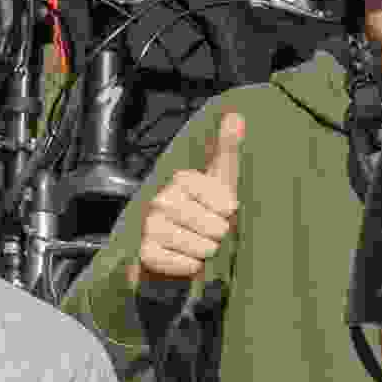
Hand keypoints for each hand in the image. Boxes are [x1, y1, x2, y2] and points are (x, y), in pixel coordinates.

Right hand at [134, 107, 248, 287]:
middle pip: (212, 226)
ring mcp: (150, 226)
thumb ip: (228, 149)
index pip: (224, 202)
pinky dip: (190, 266)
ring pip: (198, 246)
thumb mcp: (221, 179)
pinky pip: (181, 264)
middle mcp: (160, 199)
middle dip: (219, 235)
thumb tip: (237, 115)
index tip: (227, 212)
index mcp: (181, 180)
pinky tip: (187, 259)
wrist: (179, 249)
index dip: (230, 213)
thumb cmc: (206, 211)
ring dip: (206, 251)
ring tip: (201, 246)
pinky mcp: (144, 252)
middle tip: (212, 233)